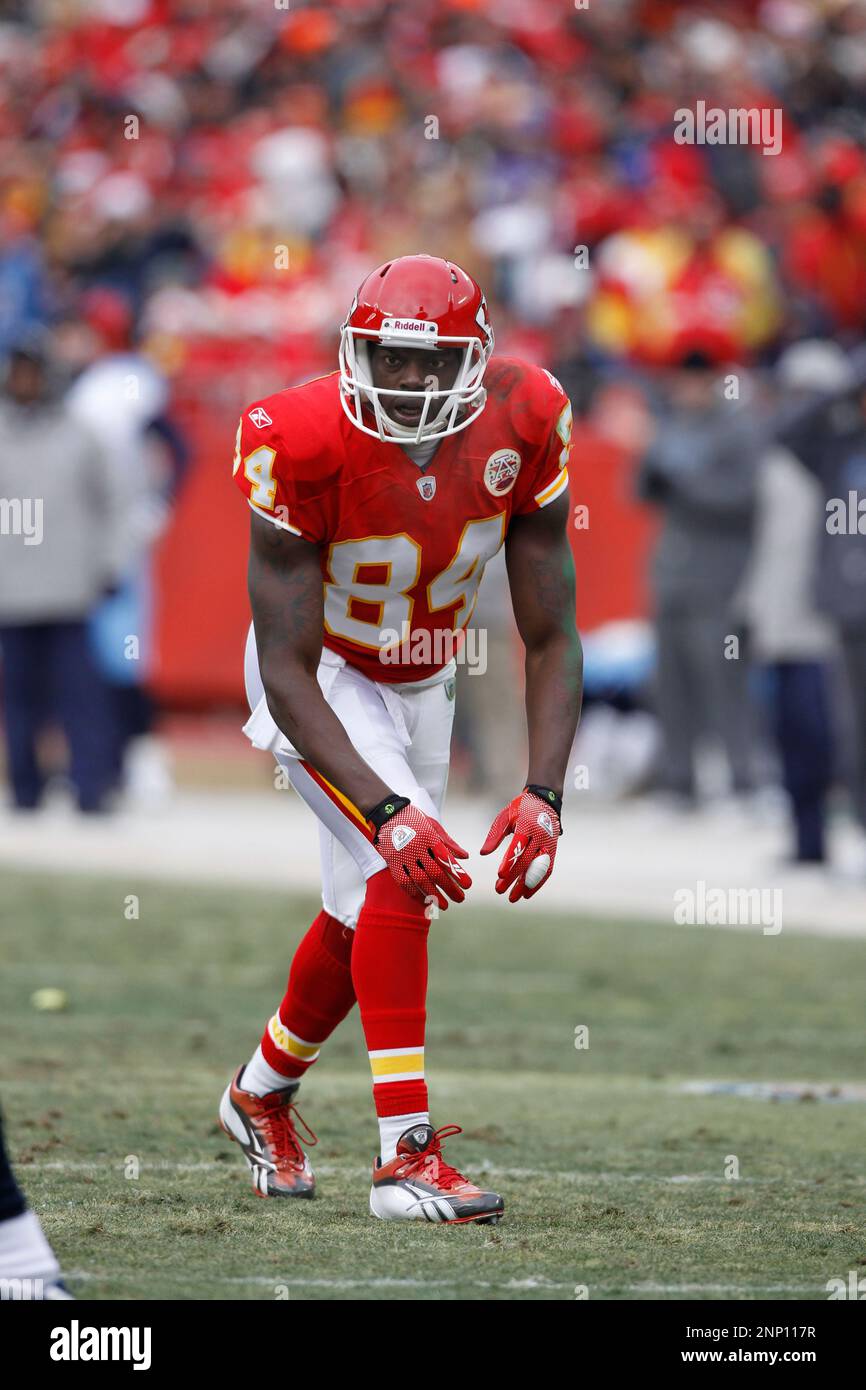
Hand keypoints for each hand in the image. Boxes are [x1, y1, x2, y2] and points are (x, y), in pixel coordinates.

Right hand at [371, 800, 470, 909]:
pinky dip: (414, 893)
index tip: (467, 885)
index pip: (446, 859)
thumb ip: (448, 842)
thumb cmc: (414, 819)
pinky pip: (403, 882)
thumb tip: (465, 857)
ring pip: (420, 880)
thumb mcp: (433, 825)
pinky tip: (424, 900)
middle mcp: (416, 848)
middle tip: (460, 899)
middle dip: (449, 888)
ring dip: (433, 895)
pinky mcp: (392, 862)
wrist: (386, 813)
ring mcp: (403, 856)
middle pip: (435, 872)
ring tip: (444, 905)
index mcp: (429, 837)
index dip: (457, 873)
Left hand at [480, 787, 560, 901]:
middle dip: (513, 877)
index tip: (500, 874)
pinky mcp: (553, 851)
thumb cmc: (520, 810)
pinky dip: (538, 883)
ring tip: (513, 898)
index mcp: (527, 824)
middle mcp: (540, 835)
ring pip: (538, 868)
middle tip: (499, 890)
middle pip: (527, 860)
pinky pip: (547, 870)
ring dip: (526, 885)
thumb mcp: (505, 817)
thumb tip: (483, 853)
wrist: (545, 801)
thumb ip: (495, 836)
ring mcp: (548, 844)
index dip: (510, 860)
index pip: (519, 844)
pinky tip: (527, 894)